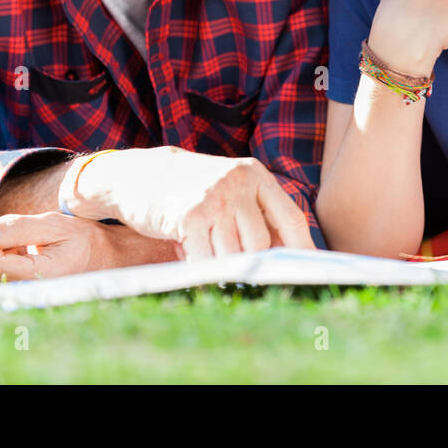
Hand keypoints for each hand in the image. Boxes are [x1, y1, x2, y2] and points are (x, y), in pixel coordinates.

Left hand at [0, 212, 183, 282]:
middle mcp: (29, 293)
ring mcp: (25, 297)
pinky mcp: (23, 296)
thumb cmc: (86, 241)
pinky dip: (1, 261)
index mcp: (39, 276)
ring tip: (18, 240)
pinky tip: (20, 251)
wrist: (111, 262)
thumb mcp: (55, 225)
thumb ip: (14, 228)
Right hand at [64, 147, 314, 257]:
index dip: (301, 250)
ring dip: (220, 263)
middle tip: (231, 262)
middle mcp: (239, 182)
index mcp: (255, 174)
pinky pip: (205, 260)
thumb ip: (258, 215)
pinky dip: (199, 265)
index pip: (291, 218)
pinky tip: (185, 247)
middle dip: (249, 261)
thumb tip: (289, 258)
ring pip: (234, 255)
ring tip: (201, 245)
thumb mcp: (231, 190)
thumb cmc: (193, 191)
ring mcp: (214, 198)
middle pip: (261, 244)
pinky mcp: (189, 217)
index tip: (308, 273)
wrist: (139, 175)